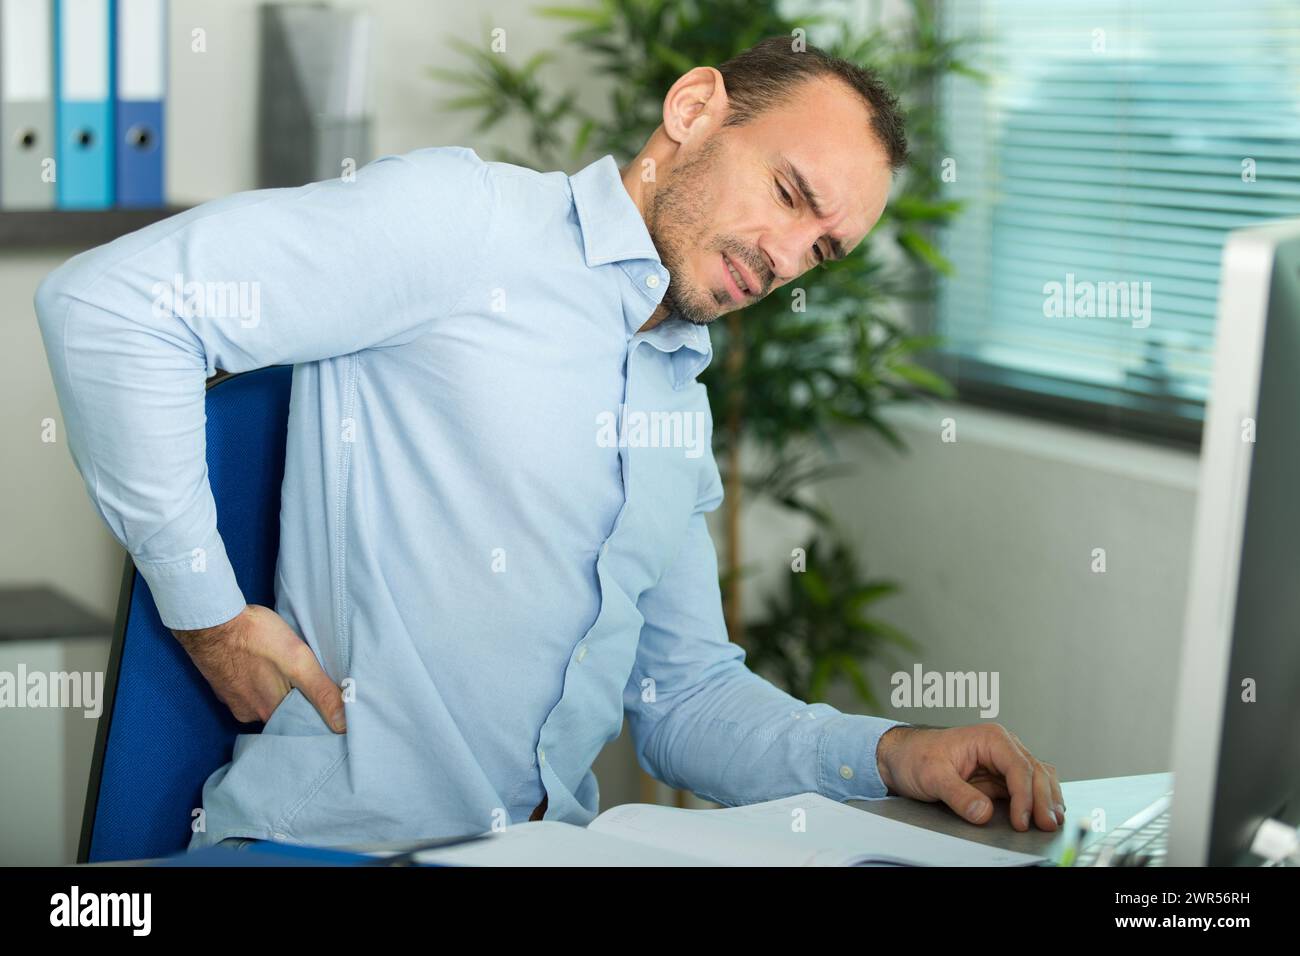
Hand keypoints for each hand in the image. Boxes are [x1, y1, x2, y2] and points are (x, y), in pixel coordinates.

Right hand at [171, 603, 346, 732]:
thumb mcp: (299, 662)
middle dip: (298, 704)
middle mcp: (248, 712)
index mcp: (267, 712)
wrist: (211, 619)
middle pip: (281, 715)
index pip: (298, 726)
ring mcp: (232, 698)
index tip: (329, 709)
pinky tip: (267, 668)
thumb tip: (343, 725)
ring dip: (278, 691)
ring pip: (264, 701)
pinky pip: (248, 689)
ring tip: (291, 675)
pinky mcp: (224, 683)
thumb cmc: (255, 636)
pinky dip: (260, 682)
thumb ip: (321, 692)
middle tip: (313, 687)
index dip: (315, 718)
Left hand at [875, 724, 1063, 831]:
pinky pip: (1028, 785)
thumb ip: (958, 794)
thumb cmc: (915, 757)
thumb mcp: (931, 776)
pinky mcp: (1000, 776)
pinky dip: (1039, 798)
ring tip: (1052, 822)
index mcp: (989, 738)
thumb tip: (983, 812)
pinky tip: (1044, 813)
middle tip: (1047, 825)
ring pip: (1038, 778)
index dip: (1025, 796)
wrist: (901, 757)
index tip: (1021, 820)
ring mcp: (1003, 761)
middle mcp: (1002, 746)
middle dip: (1043, 799)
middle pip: (1035, 772)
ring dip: (1047, 799)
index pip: (1018, 767)